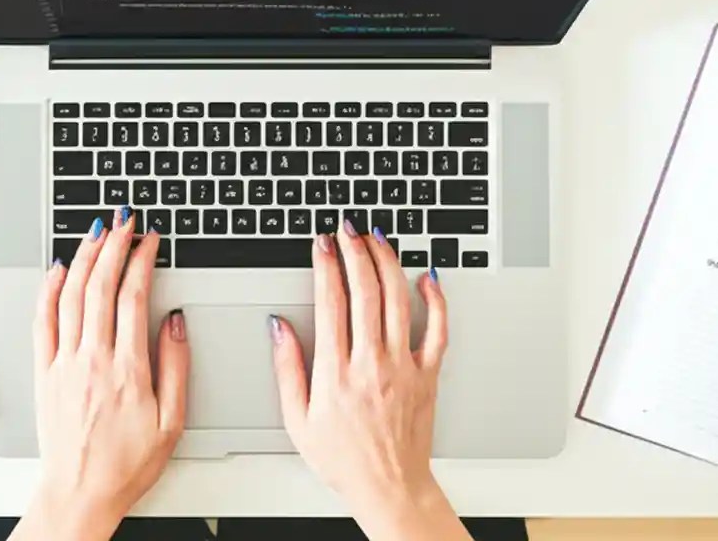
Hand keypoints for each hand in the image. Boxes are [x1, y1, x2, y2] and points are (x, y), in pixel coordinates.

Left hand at [12, 209, 187, 540]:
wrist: (80, 494)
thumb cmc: (126, 465)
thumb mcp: (171, 422)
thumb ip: (175, 368)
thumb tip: (175, 323)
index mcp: (128, 370)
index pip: (133, 297)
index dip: (141, 261)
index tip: (149, 241)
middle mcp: (91, 360)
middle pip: (99, 286)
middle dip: (112, 246)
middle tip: (123, 222)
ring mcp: (63, 364)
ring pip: (69, 296)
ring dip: (83, 258)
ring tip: (96, 233)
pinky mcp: (43, 373)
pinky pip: (42, 321)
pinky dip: (48, 290)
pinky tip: (57, 270)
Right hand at [270, 222, 468, 540]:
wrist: (388, 487)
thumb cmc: (342, 459)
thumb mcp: (297, 419)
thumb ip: (287, 369)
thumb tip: (279, 327)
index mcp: (335, 372)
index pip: (331, 302)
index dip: (326, 265)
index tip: (322, 243)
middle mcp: (371, 364)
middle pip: (366, 292)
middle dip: (355, 252)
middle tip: (348, 230)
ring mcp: (403, 367)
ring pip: (398, 300)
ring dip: (388, 263)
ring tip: (378, 240)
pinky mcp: (428, 374)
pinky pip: (438, 329)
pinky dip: (435, 299)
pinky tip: (427, 278)